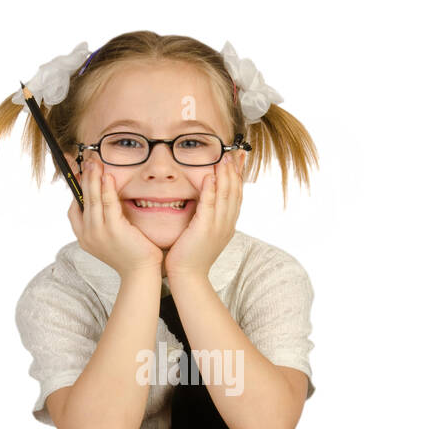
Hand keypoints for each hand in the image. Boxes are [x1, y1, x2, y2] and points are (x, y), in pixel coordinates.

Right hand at [66, 159, 163, 278]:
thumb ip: (103, 224)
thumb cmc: (130, 256)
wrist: (140, 273)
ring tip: (94, 163)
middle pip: (83, 200)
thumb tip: (103, 203)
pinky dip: (106, 189)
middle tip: (87, 161)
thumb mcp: (110, 240)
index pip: (73, 211)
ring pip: (93, 199)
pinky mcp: (114, 230)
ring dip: (93, 178)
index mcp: (85, 238)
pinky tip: (108, 177)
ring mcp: (99, 233)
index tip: (81, 175)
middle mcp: (88, 235)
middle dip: (84, 178)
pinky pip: (108, 204)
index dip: (76, 191)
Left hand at [163, 154, 243, 283]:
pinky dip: (211, 190)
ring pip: (225, 196)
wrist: (188, 276)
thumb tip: (208, 203)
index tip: (240, 159)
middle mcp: (227, 224)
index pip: (237, 195)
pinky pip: (209, 206)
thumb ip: (209, 217)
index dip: (240, 176)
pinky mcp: (204, 229)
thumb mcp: (205, 233)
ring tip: (224, 157)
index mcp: (228, 224)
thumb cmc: (191, 256)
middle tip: (235, 152)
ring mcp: (218, 227)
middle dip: (236, 171)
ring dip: (225, 175)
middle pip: (235, 192)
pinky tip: (210, 176)